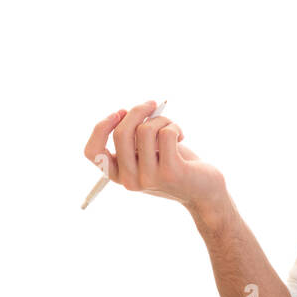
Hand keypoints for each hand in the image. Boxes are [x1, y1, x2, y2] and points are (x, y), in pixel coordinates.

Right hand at [83, 100, 224, 209]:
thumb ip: (135, 138)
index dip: (101, 128)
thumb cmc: (175, 165)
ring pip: (146, 130)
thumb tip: (131, 112)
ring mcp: (149, 178)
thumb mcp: (149, 152)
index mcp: (119, 175)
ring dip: (162, 120)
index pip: (92, 152)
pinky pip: (166, 133)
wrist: (204, 192)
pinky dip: (175, 126)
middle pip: (121, 133)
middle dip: (137, 111)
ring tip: (173, 128)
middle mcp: (129, 180)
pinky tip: (182, 135)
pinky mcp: (170, 172)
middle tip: (152, 104)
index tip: (119, 113)